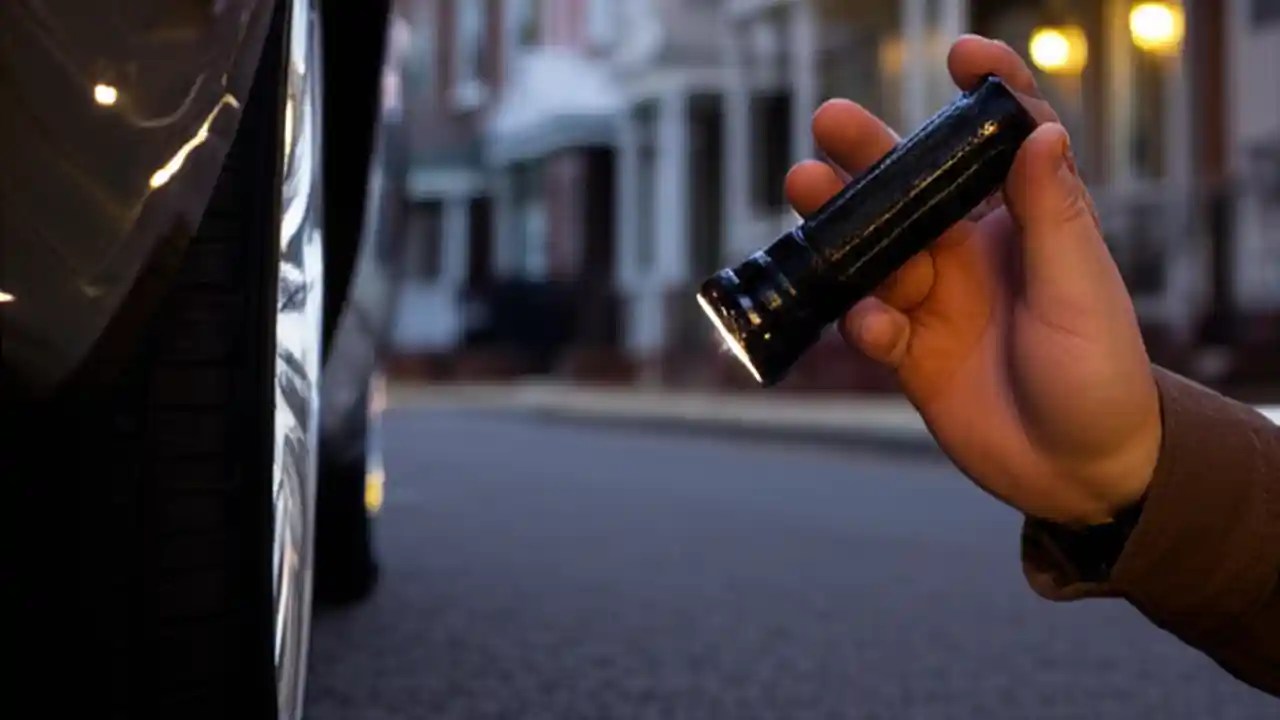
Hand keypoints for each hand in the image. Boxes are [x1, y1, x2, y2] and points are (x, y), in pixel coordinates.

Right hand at [786, 36, 1161, 525]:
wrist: (1077, 471)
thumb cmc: (1099, 376)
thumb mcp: (1080, 291)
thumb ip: (1051, 216)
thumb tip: (1040, 132)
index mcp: (1024, 225)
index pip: (1003, 144)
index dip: (988, 93)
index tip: (962, 55)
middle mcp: (972, 253)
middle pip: (912, 189)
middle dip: (871, 154)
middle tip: (829, 124)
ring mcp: (935, 301)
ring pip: (875, 249)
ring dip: (842, 224)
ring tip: (807, 193)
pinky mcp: (909, 351)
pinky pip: (870, 322)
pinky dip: (864, 321)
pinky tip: (874, 329)